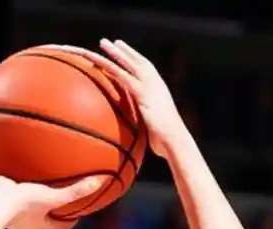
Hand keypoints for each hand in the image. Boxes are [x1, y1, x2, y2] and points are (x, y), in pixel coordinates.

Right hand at [0, 166, 102, 228]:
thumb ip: (76, 191)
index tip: (77, 214)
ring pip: (5, 201)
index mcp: (37, 223)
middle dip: (39, 206)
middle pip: (34, 215)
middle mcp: (20, 221)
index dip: (69, 220)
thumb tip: (101, 182)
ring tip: (9, 178)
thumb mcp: (53, 196)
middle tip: (47, 193)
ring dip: (8, 193)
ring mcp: (1, 212)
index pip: (59, 225)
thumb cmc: (23, 204)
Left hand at [53, 39, 187, 156]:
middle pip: (138, 62)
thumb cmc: (166, 141)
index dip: (137, 61)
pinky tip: (99, 62)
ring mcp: (149, 86)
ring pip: (129, 64)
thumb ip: (145, 125)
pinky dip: (110, 67)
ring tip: (103, 43)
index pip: (147, 71)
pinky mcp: (141, 92)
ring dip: (115, 52)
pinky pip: (121, 76)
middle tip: (114, 42)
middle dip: (126, 51)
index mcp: (159, 90)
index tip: (128, 54)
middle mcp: (155, 84)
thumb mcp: (155, 130)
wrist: (174, 140)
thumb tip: (136, 134)